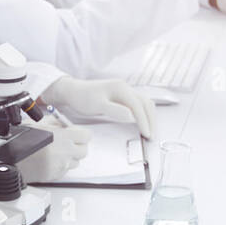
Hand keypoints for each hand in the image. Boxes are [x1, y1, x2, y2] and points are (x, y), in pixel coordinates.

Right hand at [19, 120, 90, 181]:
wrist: (7, 158)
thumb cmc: (19, 140)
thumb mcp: (38, 124)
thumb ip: (55, 123)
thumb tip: (64, 125)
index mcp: (63, 137)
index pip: (86, 136)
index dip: (81, 134)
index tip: (76, 133)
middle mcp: (65, 153)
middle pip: (84, 151)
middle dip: (78, 146)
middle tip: (69, 143)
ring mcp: (61, 166)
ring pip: (75, 162)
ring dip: (69, 157)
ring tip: (56, 152)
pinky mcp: (54, 176)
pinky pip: (64, 171)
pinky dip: (60, 166)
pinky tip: (49, 160)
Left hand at [41, 76, 155, 136]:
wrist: (73, 91)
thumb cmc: (83, 98)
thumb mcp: (97, 105)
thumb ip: (115, 110)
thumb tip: (132, 116)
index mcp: (121, 88)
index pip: (138, 106)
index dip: (144, 121)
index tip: (147, 134)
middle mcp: (126, 87)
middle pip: (146, 104)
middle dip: (151, 120)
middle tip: (151, 136)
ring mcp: (125, 91)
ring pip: (144, 103)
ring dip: (149, 117)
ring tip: (149, 132)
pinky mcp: (122, 96)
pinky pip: (138, 105)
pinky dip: (143, 115)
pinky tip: (142, 124)